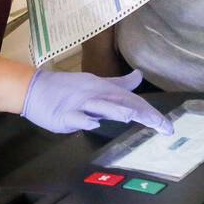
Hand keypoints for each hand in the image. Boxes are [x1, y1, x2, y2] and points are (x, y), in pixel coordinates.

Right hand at [21, 67, 172, 134]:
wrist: (35, 88)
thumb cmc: (67, 89)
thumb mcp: (96, 84)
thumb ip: (119, 84)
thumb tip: (139, 76)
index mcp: (104, 89)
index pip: (132, 100)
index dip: (151, 113)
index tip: (168, 128)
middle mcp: (95, 94)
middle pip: (122, 103)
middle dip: (143, 114)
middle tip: (162, 126)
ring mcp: (79, 104)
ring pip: (100, 106)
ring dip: (115, 110)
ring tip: (131, 116)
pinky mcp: (64, 114)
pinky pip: (75, 117)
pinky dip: (83, 120)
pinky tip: (92, 124)